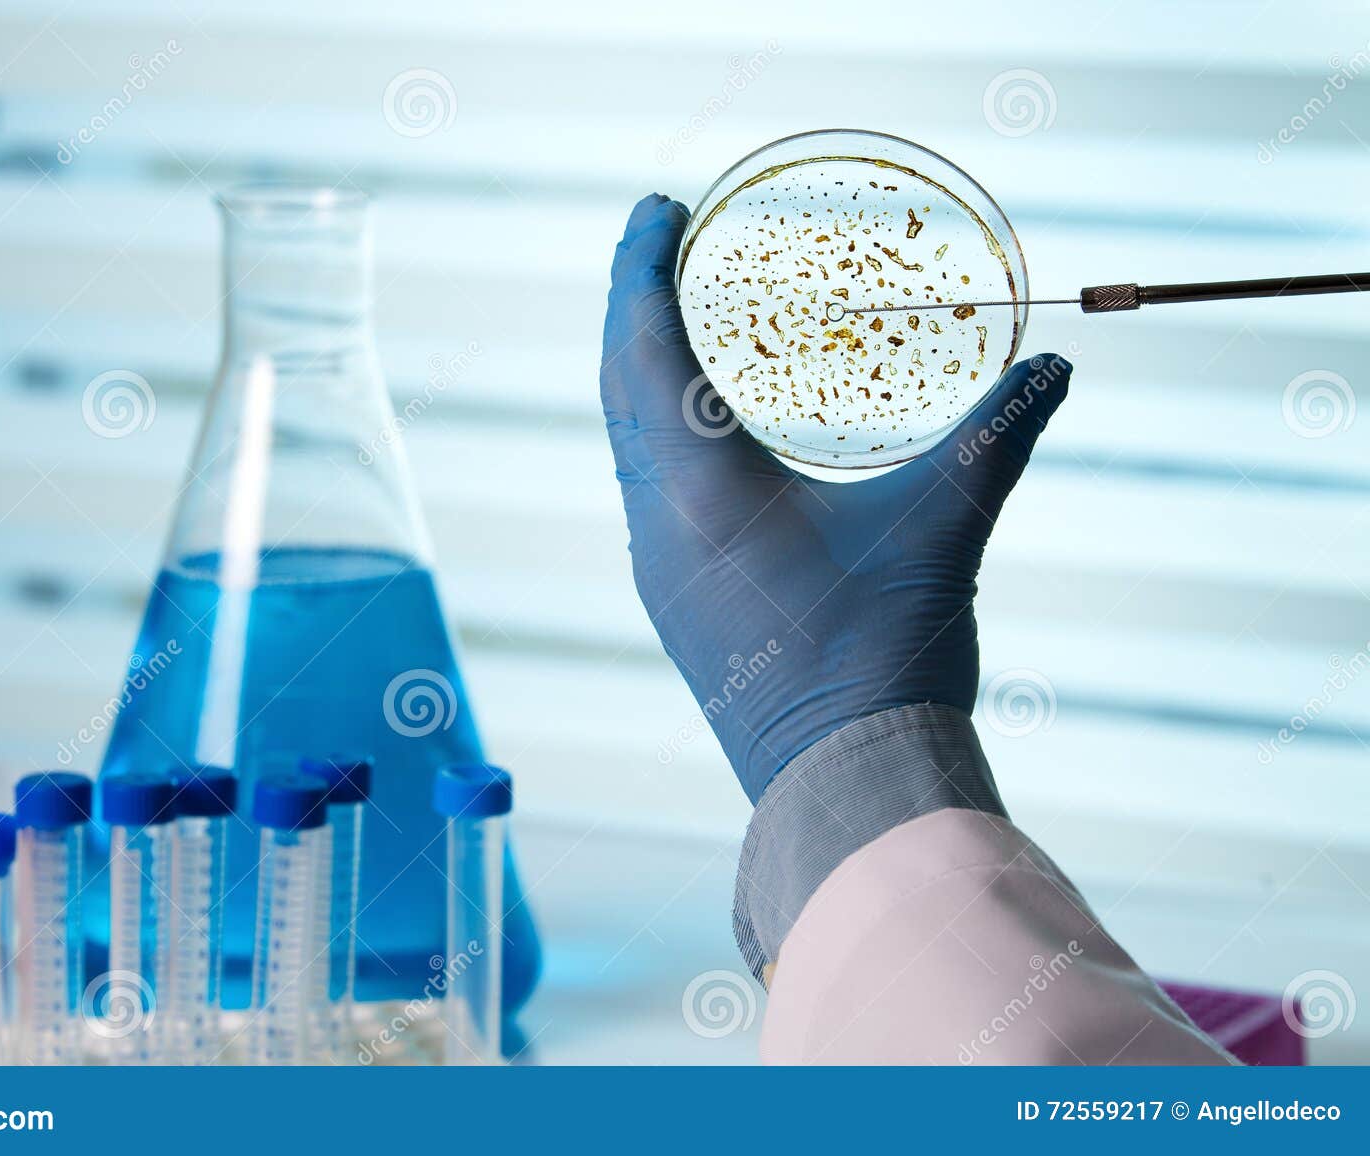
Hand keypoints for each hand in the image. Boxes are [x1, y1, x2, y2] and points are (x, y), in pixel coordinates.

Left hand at [600, 194, 1070, 802]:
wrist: (847, 786)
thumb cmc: (882, 656)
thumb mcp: (944, 527)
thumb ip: (999, 436)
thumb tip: (1055, 367)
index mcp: (699, 485)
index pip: (642, 347)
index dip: (640, 268)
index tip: (655, 210)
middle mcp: (657, 521)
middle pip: (617, 386)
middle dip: (631, 306)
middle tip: (662, 244)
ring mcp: (657, 568)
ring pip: (625, 443)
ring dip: (637, 374)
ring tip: (671, 323)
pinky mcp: (674, 604)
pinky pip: (645, 491)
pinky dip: (656, 437)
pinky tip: (698, 439)